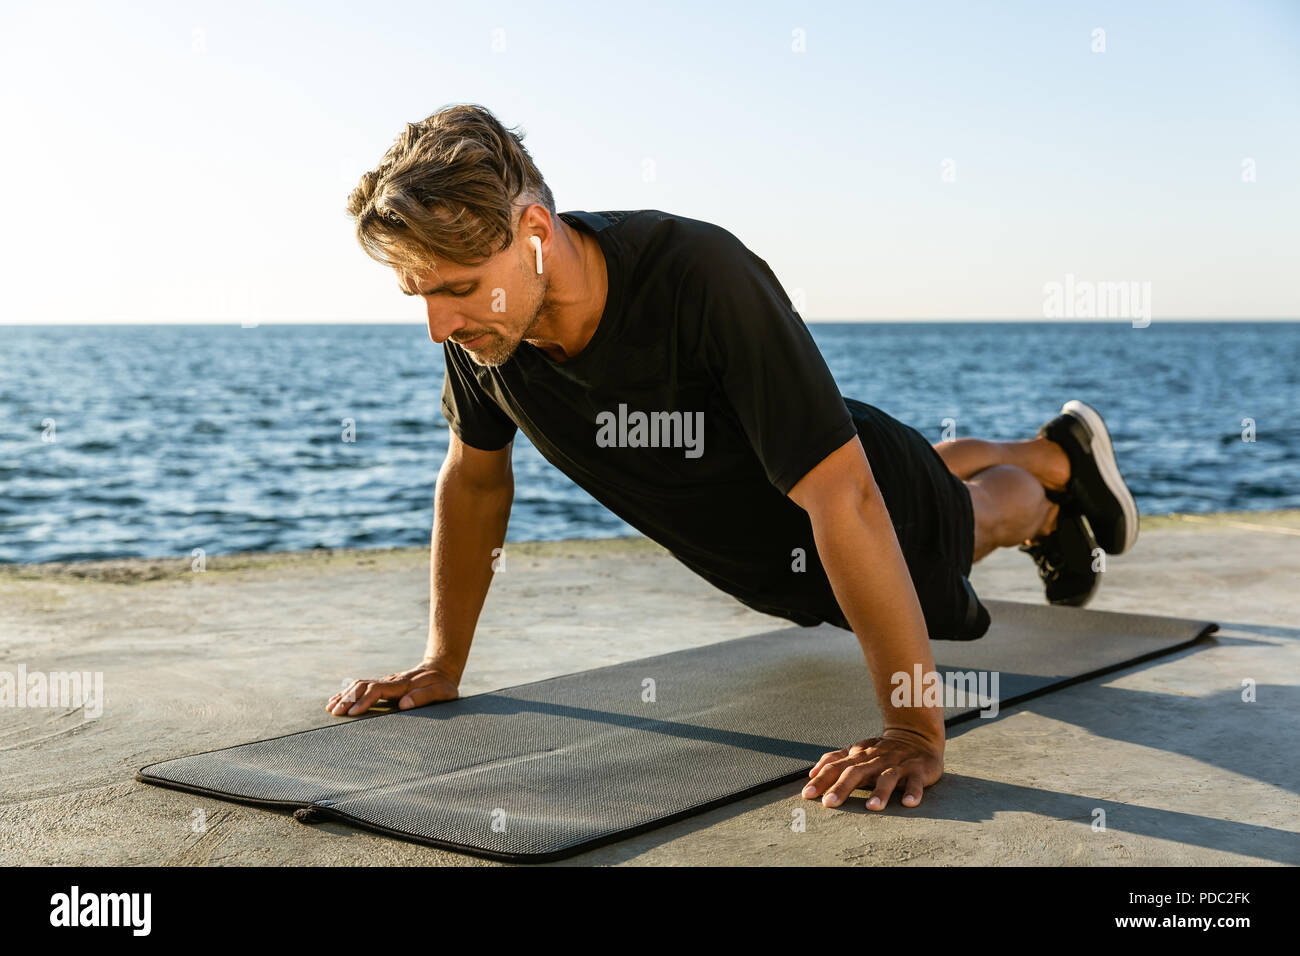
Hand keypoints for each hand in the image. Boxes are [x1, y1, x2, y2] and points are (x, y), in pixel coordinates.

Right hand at [326, 662, 459, 715]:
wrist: (441, 668)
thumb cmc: (443, 684)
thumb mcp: (441, 692)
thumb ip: (424, 697)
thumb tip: (403, 705)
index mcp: (402, 685)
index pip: (377, 690)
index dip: (364, 701)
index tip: (353, 712)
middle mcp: (390, 681)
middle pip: (363, 686)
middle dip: (348, 699)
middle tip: (336, 714)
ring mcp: (385, 682)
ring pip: (359, 685)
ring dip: (345, 696)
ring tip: (331, 708)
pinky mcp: (383, 684)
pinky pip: (361, 687)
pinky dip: (347, 693)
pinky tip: (337, 700)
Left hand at [801, 729, 942, 809]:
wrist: (916, 736)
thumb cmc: (881, 751)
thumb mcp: (857, 752)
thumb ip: (835, 760)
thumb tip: (812, 773)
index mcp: (859, 757)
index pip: (836, 767)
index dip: (821, 779)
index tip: (807, 794)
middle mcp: (876, 760)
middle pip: (856, 772)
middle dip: (841, 787)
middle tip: (829, 803)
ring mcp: (897, 765)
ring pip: (887, 777)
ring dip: (880, 791)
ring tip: (872, 807)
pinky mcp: (918, 771)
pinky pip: (916, 782)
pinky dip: (913, 791)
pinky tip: (908, 802)